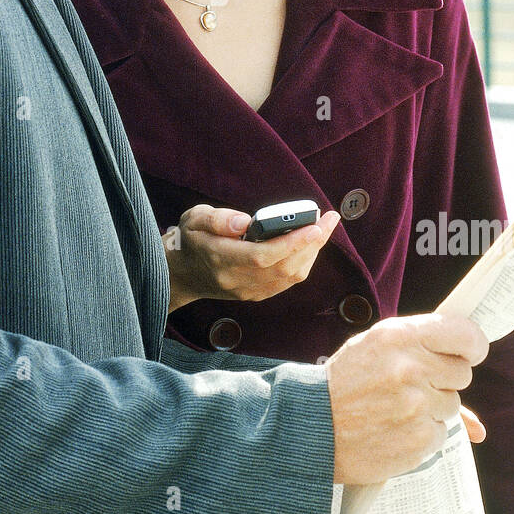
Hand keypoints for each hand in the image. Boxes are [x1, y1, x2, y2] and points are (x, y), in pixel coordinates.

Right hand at [164, 204, 340, 311]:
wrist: (185, 274)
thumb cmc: (192, 240)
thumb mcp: (195, 219)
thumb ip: (218, 219)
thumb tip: (246, 221)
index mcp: (221, 259)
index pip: (262, 256)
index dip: (292, 242)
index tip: (315, 225)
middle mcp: (238, 280)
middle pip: (284, 266)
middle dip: (312, 242)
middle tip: (329, 218)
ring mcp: (249, 291)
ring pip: (291, 276)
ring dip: (312, 252)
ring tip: (324, 227)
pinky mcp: (257, 295)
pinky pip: (288, 281)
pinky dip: (304, 262)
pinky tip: (310, 244)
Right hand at [324, 313, 488, 483]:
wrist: (311, 425)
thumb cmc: (345, 383)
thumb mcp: (374, 349)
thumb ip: (423, 353)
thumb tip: (471, 390)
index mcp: (399, 336)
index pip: (465, 335)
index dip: (472, 345)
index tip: (469, 353)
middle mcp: (411, 368)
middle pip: (462, 373)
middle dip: (443, 379)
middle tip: (412, 384)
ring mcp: (416, 406)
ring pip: (452, 405)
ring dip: (431, 408)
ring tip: (395, 408)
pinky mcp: (418, 440)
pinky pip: (441, 434)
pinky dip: (422, 434)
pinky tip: (394, 429)